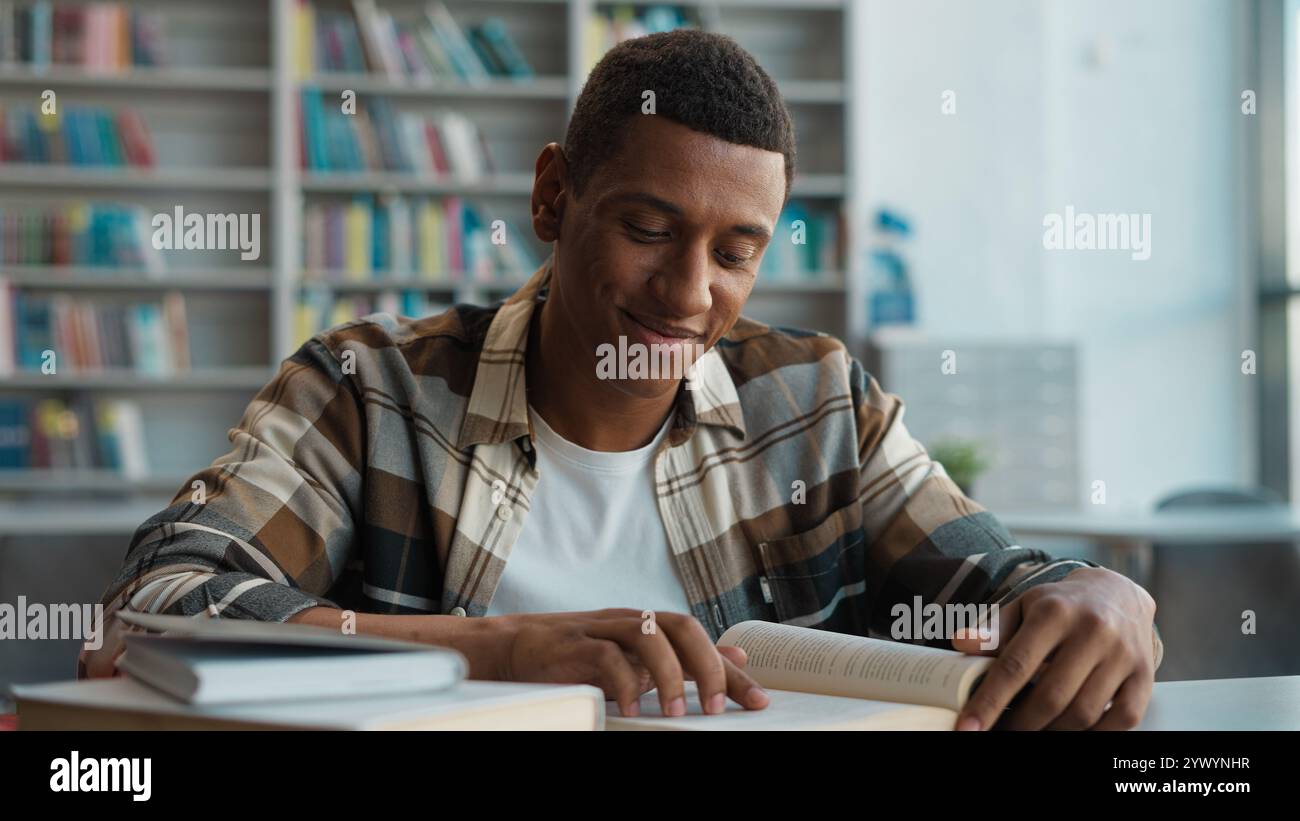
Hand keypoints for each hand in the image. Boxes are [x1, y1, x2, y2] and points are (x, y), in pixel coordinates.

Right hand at [489, 608, 769, 716]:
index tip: (759, 701)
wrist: (513, 648)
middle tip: (717, 709)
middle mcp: (631, 622)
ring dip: (669, 674)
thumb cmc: (577, 658)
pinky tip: (633, 708)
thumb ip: (681, 658)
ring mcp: (602, 629)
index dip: (731, 670)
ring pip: (649, 634)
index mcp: (648, 627)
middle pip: (682, 626)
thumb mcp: (635, 659)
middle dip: (707, 666)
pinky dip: (625, 682)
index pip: (700, 640)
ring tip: (676, 712)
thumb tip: (734, 658)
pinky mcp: (574, 645)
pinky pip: (607, 656)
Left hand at [950, 566, 1156, 730]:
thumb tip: (960, 644)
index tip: (968, 728)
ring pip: (1083, 713)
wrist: (1117, 593)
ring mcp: (1123, 654)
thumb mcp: (1022, 607)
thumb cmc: (1060, 606)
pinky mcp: (1145, 675)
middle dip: (1020, 724)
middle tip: (1002, 732)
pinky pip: (1121, 719)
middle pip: (1050, 697)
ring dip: (1052, 731)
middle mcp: (1093, 631)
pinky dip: (1094, 734)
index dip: (988, 702)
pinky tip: (1070, 731)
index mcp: (1054, 612)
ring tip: (1031, 730)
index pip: (1015, 665)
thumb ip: (992, 629)